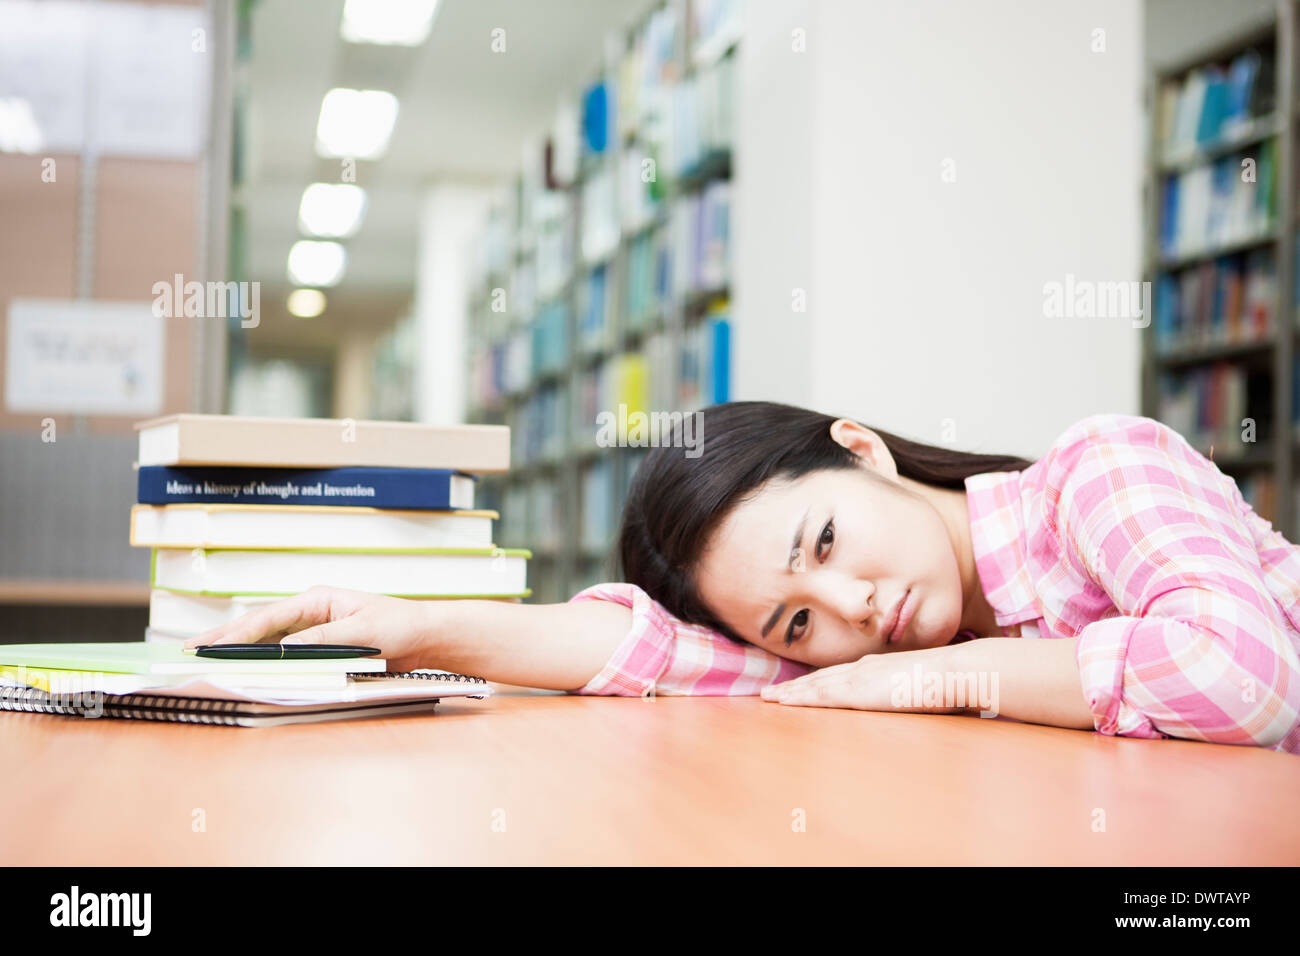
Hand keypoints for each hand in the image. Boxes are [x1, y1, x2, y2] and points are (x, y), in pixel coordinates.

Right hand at [183, 586, 436, 671]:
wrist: (424, 636)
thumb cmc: (399, 626)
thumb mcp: (361, 631)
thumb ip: (323, 640)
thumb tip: (285, 648)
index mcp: (317, 599)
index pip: (269, 616)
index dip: (237, 631)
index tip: (211, 643)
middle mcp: (311, 611)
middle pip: (260, 625)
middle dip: (225, 636)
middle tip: (189, 649)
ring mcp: (313, 628)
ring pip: (268, 638)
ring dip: (240, 648)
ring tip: (206, 656)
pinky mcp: (320, 645)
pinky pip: (286, 652)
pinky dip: (264, 660)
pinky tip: (245, 668)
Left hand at [759, 647, 968, 712]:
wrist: (954, 671)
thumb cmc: (947, 681)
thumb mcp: (922, 687)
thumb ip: (909, 692)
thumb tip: (912, 700)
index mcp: (876, 667)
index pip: (838, 676)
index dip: (814, 682)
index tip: (797, 688)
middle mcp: (862, 668)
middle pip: (819, 679)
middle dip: (793, 687)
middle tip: (769, 694)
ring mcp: (858, 678)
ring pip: (814, 686)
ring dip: (790, 693)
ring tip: (767, 698)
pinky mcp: (858, 691)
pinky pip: (821, 695)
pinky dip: (800, 698)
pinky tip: (784, 702)